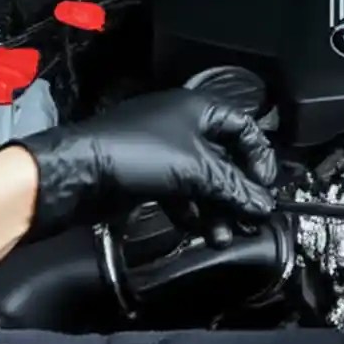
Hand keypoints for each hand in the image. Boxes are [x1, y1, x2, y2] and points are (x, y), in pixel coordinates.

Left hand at [9, 90, 276, 237]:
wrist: (78, 173)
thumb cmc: (136, 153)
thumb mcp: (195, 170)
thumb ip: (234, 189)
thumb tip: (262, 205)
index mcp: (197, 108)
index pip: (244, 127)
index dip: (259, 156)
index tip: (265, 186)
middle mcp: (181, 125)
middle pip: (224, 159)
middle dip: (237, 193)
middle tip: (248, 219)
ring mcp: (162, 150)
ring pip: (202, 180)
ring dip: (216, 209)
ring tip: (222, 236)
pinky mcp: (146, 174)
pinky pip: (180, 192)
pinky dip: (191, 210)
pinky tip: (196, 228)